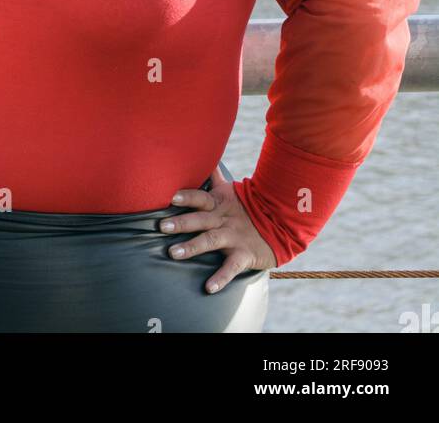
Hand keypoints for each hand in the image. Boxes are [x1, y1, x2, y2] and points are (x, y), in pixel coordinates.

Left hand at [159, 164, 276, 291]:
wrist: (278, 226)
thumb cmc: (246, 208)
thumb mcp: (230, 191)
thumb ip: (213, 176)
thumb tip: (201, 151)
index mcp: (219, 203)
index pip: (201, 197)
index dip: (187, 196)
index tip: (171, 197)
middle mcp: (224, 219)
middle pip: (201, 219)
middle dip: (182, 222)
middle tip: (161, 226)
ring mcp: (234, 237)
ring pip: (211, 241)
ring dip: (192, 247)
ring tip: (173, 253)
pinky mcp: (244, 255)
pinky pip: (231, 268)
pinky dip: (220, 278)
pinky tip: (209, 288)